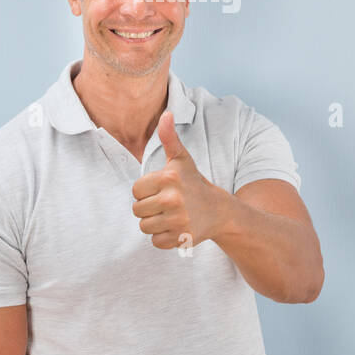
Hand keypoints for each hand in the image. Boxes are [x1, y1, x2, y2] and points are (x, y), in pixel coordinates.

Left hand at [131, 110, 230, 250]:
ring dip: (154, 223)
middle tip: (167, 204)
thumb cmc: (194, 182)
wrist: (219, 211)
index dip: (146, 190)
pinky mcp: (180, 238)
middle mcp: (172, 199)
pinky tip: (175, 227)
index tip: (162, 189)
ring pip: (144, 227)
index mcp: (168, 178)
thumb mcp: (182, 159)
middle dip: (149, 208)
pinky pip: (155, 241)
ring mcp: (177, 220)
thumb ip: (169, 137)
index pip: (135, 190)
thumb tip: (166, 113)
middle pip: (137, 210)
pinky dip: (162, 238)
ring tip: (170, 215)